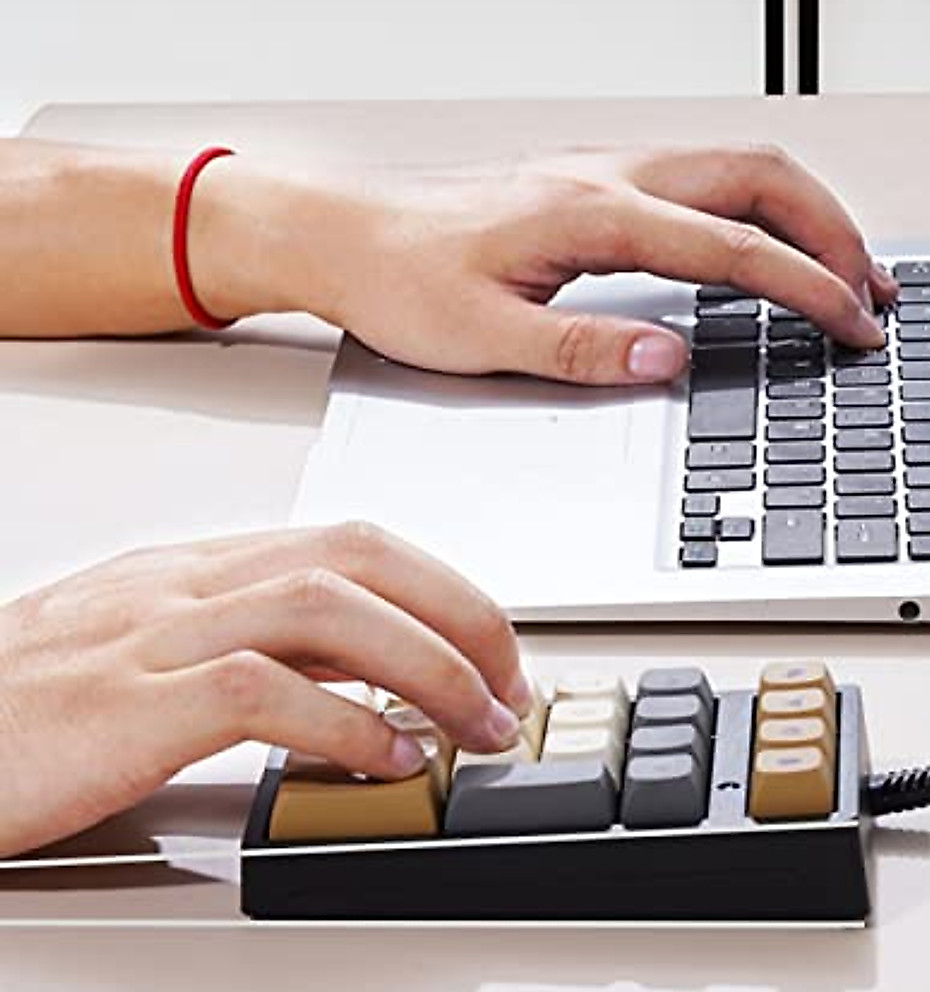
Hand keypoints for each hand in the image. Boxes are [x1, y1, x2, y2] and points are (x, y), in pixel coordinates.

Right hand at [0, 523, 528, 857]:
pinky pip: (262, 692)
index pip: (354, 544)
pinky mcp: (128, 705)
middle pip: (361, 558)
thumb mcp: (159, 652)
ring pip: (329, 609)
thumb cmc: (30, 701)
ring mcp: (159, 637)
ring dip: (426, 666)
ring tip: (477, 722)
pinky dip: (345, 724)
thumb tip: (365, 675)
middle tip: (509, 682)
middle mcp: (192, 584)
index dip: (442, 588)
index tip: (490, 646)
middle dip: (459, 614)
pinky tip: (390, 759)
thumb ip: (260, 649)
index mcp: (204, 568)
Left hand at [208, 145, 896, 385]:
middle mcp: (609, 176)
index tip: (854, 324)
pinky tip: (760, 243)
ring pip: (735, 166)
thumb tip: (670, 357)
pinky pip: (700, 178)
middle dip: (832, 229)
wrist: (345, 231)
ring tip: (840, 263)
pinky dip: (754, 207)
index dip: (808, 288)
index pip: (734, 247)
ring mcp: (604, 170)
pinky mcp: (592, 182)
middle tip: (873, 289)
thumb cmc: (400, 278)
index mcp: (593, 213)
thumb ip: (583, 349)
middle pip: (759, 176)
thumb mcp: (484, 336)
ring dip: (799, 210)